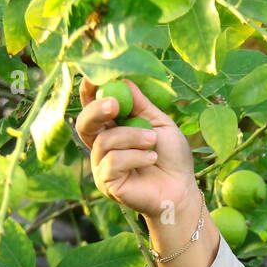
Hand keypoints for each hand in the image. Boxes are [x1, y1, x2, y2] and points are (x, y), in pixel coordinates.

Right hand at [75, 77, 196, 219]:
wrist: (182, 189)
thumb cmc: (172, 156)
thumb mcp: (159, 123)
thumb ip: (141, 105)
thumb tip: (124, 79)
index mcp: (112, 127)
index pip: (92, 107)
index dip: (89, 92)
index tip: (93, 78)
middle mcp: (102, 146)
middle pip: (84, 124)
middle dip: (96, 110)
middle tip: (114, 104)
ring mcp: (102, 166)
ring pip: (105, 142)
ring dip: (132, 137)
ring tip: (153, 141)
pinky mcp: (107, 183)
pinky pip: (113, 162)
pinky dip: (135, 156)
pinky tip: (151, 158)